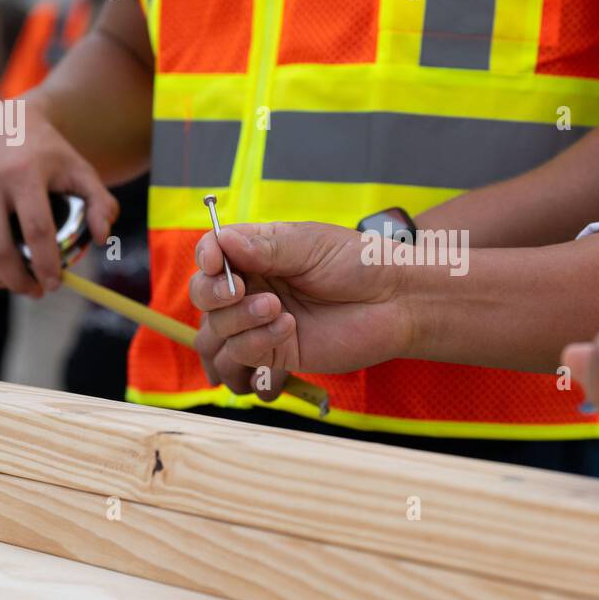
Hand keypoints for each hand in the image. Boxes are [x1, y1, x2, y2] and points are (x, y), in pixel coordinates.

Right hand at [0, 95, 118, 295]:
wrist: (7, 123)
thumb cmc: (50, 155)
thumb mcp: (83, 172)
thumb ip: (101, 204)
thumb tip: (100, 239)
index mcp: (23, 173)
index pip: (36, 231)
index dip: (46, 265)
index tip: (56, 284)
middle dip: (19, 281)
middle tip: (37, 291)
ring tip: (21, 284)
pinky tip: (1, 265)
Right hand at [189, 222, 412, 374]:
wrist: (395, 302)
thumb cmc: (359, 263)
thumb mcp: (310, 244)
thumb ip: (265, 246)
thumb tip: (221, 241)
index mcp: (255, 253)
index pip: (210, 254)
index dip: (206, 258)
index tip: (216, 262)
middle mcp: (251, 288)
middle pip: (203, 297)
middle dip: (216, 296)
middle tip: (246, 293)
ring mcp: (259, 323)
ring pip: (214, 333)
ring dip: (236, 324)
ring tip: (277, 311)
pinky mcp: (274, 354)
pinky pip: (239, 359)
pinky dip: (253, 348)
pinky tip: (287, 330)